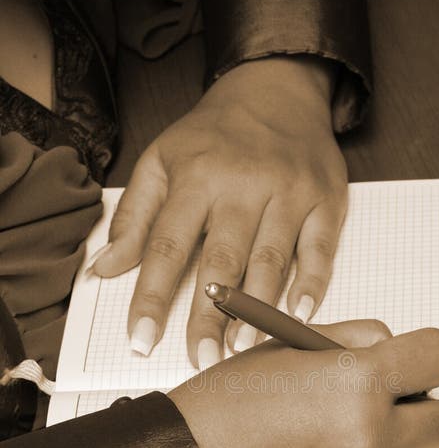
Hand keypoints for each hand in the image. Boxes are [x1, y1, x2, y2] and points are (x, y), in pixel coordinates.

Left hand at [92, 56, 346, 367]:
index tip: (140, 340)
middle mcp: (244, 184)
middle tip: (201, 358)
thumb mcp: (161, 161)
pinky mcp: (325, 200)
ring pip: (272, 259)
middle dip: (210, 315)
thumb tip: (104, 268)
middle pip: (222, 261)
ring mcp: (289, 192)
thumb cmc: (214, 135)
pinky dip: (313, 284)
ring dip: (259, 308)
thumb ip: (134, 216)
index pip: (166, 246)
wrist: (276, 88)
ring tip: (243, 347)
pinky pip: (321, 249)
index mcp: (197, 176)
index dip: (151, 297)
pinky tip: (300, 316)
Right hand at [169, 324, 438, 447]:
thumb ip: (351, 340)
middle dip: (425, 408)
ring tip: (342, 436)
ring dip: (395, 445)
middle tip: (390, 403)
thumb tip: (390, 345)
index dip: (434, 356)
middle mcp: (374, 432)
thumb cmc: (227, 406)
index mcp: (360, 380)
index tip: (421, 362)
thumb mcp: (287, 348)